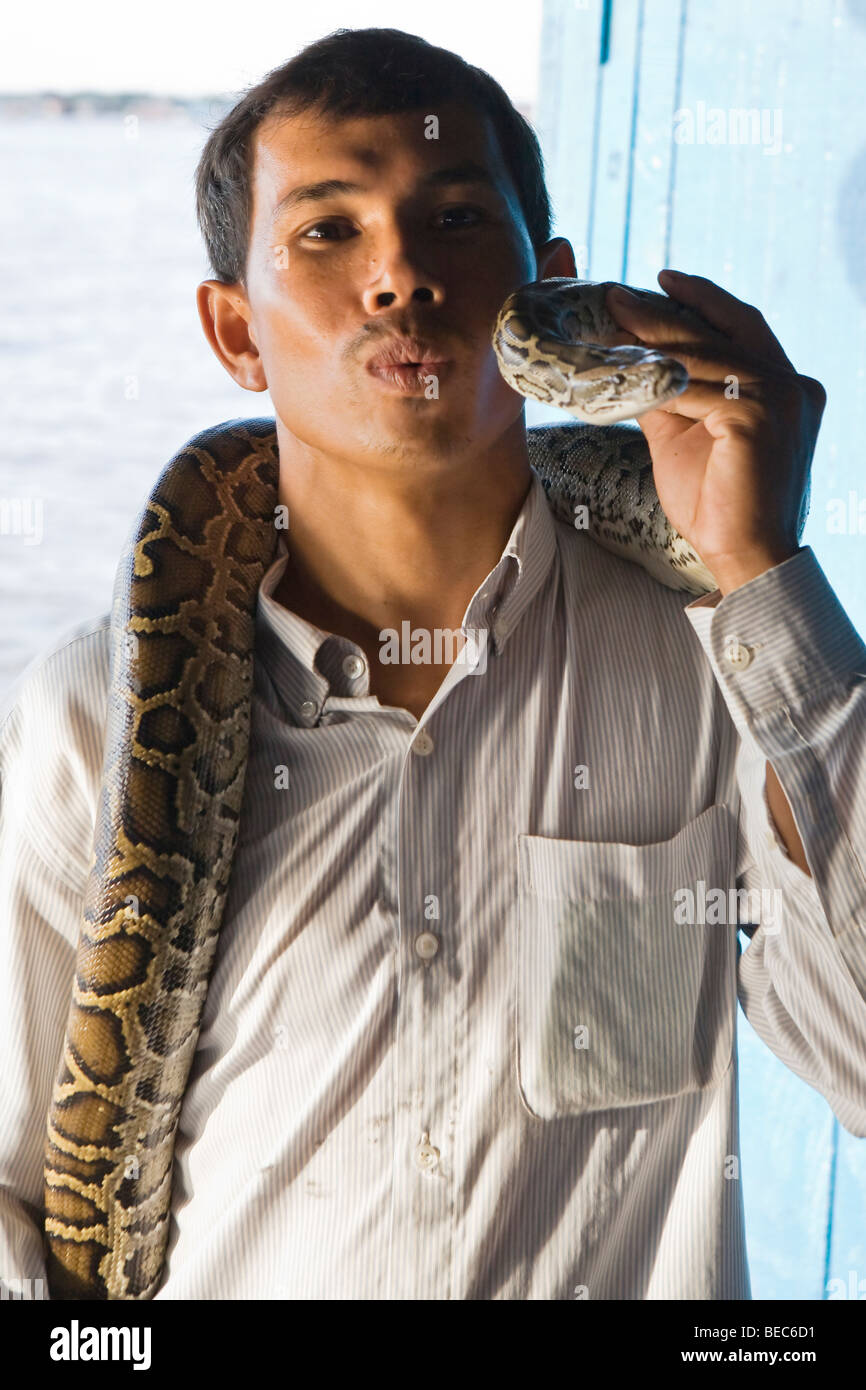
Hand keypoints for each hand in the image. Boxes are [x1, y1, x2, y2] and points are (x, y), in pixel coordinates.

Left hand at [604, 271, 826, 594]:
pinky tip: (624, 371)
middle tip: (615, 294)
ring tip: (609, 322)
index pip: (742, 324)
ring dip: (651, 339)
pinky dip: (658, 380)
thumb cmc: (718, 503)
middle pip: (718, 332)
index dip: (702, 298)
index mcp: (786, 383)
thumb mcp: (686, 435)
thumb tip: (628, 364)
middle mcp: (793, 383)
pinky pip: (697, 389)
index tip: (662, 278)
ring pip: (704, 357)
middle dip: (663, 311)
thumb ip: (668, 395)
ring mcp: (782, 398)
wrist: (745, 555)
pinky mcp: (760, 418)